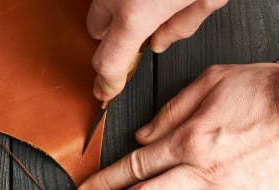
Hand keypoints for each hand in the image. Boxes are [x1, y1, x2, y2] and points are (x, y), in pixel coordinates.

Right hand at [87, 0, 227, 100]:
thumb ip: (182, 25)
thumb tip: (162, 42)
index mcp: (135, 14)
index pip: (108, 62)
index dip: (107, 82)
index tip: (105, 91)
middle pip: (96, 31)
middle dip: (112, 37)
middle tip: (137, 35)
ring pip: (98, 4)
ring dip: (112, 11)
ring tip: (143, 4)